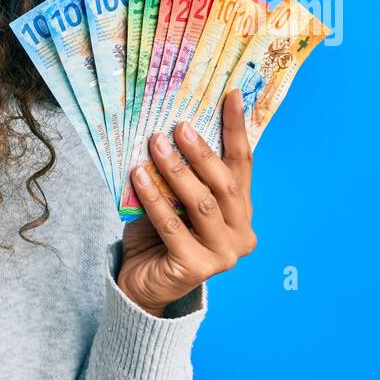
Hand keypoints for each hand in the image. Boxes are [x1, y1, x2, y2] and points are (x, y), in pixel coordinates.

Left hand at [120, 89, 257, 316]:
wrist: (141, 285)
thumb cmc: (157, 237)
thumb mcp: (174, 200)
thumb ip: (182, 176)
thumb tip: (172, 129)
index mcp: (241, 212)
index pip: (242, 164)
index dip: (236, 129)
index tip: (231, 94)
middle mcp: (241, 233)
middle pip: (224, 183)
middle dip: (200, 151)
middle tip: (178, 125)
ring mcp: (224, 254)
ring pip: (202, 203)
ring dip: (176, 170)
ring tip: (154, 144)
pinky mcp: (198, 268)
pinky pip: (173, 226)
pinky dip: (154, 198)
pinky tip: (138, 176)